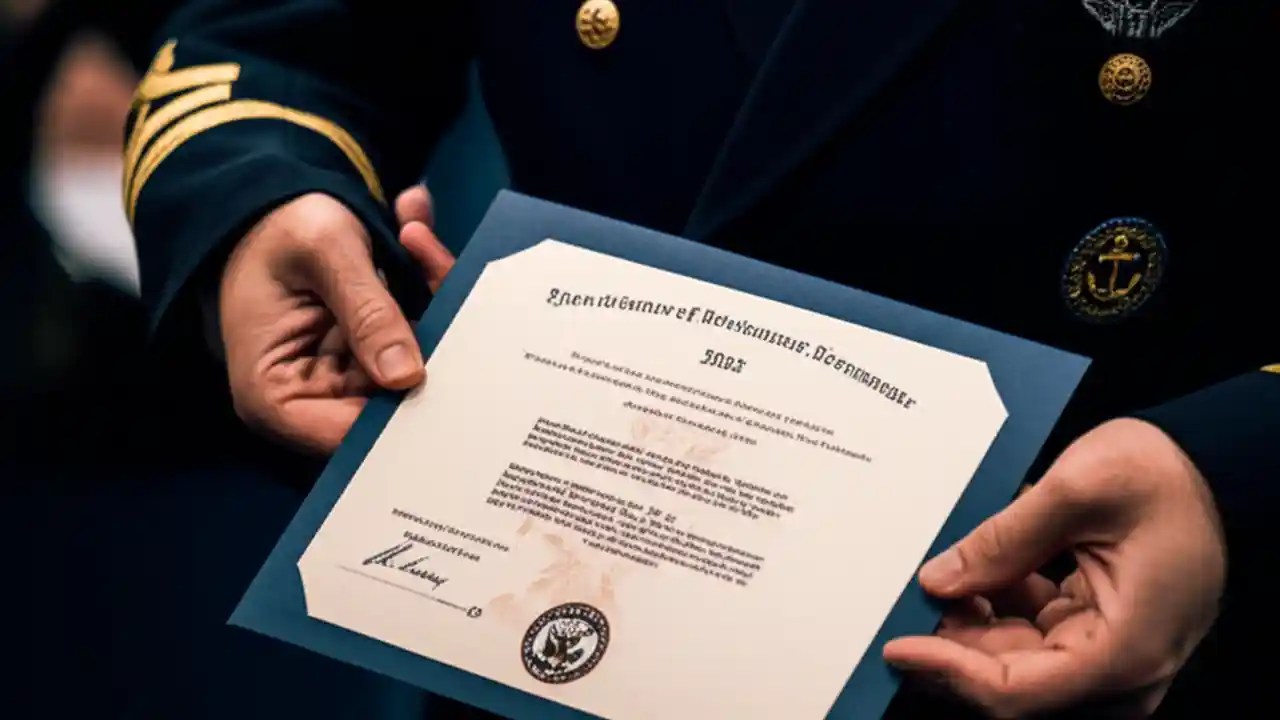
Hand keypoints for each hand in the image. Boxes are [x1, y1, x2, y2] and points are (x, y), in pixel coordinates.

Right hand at [219, 185, 453, 453]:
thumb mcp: (323, 252)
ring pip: (415, 367)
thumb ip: (366, 311)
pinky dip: (427, 293)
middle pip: (392, 403)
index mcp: (274, 395)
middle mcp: (312, 399)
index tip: (441, 372)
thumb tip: (406, 376)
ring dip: (433, 304)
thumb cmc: (276, 228)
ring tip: (419, 241)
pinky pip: (415, 341)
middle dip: (430, 342)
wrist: (268, 206)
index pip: (347, 437)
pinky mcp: (373, 356)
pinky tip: (416, 239)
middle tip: (444, 280)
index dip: (399, 415)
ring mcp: (347, 378)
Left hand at [884, 418, 1225, 717]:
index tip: (899, 645)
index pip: (1016, 690)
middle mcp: (1124, 669)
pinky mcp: (1101, 633)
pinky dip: (997, 611)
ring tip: (935, 582)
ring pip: (1018, 662)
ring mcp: (1113, 654)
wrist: (1212, 461)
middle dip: (953, 647)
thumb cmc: (1164, 476)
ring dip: (971, 629)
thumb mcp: (1077, 490)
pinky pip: (1034, 638)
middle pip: (1013, 681)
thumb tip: (939, 581)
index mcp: (1125, 650)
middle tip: (902, 607)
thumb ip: (1002, 540)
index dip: (948, 671)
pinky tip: (974, 575)